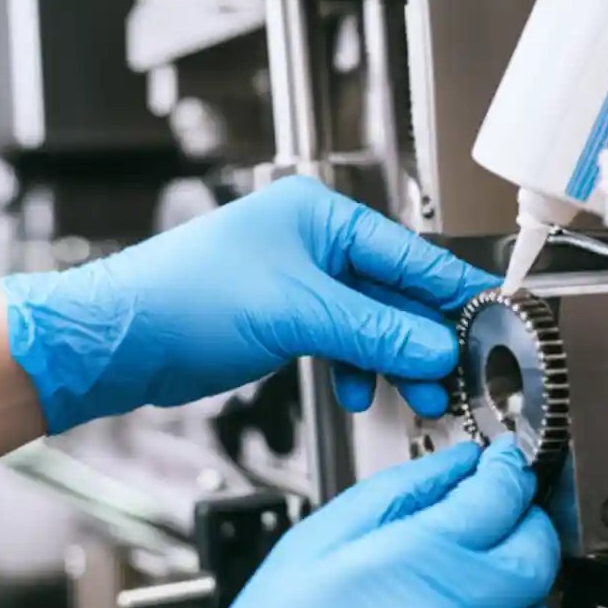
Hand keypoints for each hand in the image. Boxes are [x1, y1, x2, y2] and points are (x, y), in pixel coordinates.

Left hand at [0, 177, 496, 432]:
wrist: (119, 342)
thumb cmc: (184, 298)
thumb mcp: (297, 313)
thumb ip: (375, 330)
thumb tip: (433, 344)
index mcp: (318, 215)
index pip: (406, 251)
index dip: (449, 289)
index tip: (488, 314)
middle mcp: (312, 242)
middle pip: (392, 290)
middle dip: (421, 335)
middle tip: (453, 370)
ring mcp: (298, 282)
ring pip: (370, 321)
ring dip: (392, 359)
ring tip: (417, 392)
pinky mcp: (284, 318)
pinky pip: (342, 340)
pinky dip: (357, 366)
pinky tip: (358, 390)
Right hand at [199, 435, 559, 607]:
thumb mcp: (323, 536)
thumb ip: (402, 490)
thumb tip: (459, 462)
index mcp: (417, 561)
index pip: (501, 497)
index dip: (509, 470)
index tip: (505, 462)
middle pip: (536, 555)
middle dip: (525, 524)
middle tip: (499, 512)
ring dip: (521, 587)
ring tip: (476, 575)